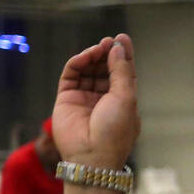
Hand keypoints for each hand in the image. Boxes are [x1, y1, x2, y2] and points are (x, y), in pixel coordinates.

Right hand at [53, 33, 138, 169]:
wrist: (92, 156)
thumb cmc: (114, 131)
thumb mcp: (126, 98)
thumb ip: (122, 72)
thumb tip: (118, 48)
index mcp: (123, 102)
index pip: (123, 73)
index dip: (123, 55)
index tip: (122, 38)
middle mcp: (104, 98)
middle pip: (105, 68)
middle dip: (108, 53)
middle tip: (110, 40)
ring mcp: (85, 98)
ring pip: (88, 69)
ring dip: (94, 56)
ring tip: (99, 47)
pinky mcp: (67, 98)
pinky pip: (72, 75)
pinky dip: (78, 63)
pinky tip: (86, 56)